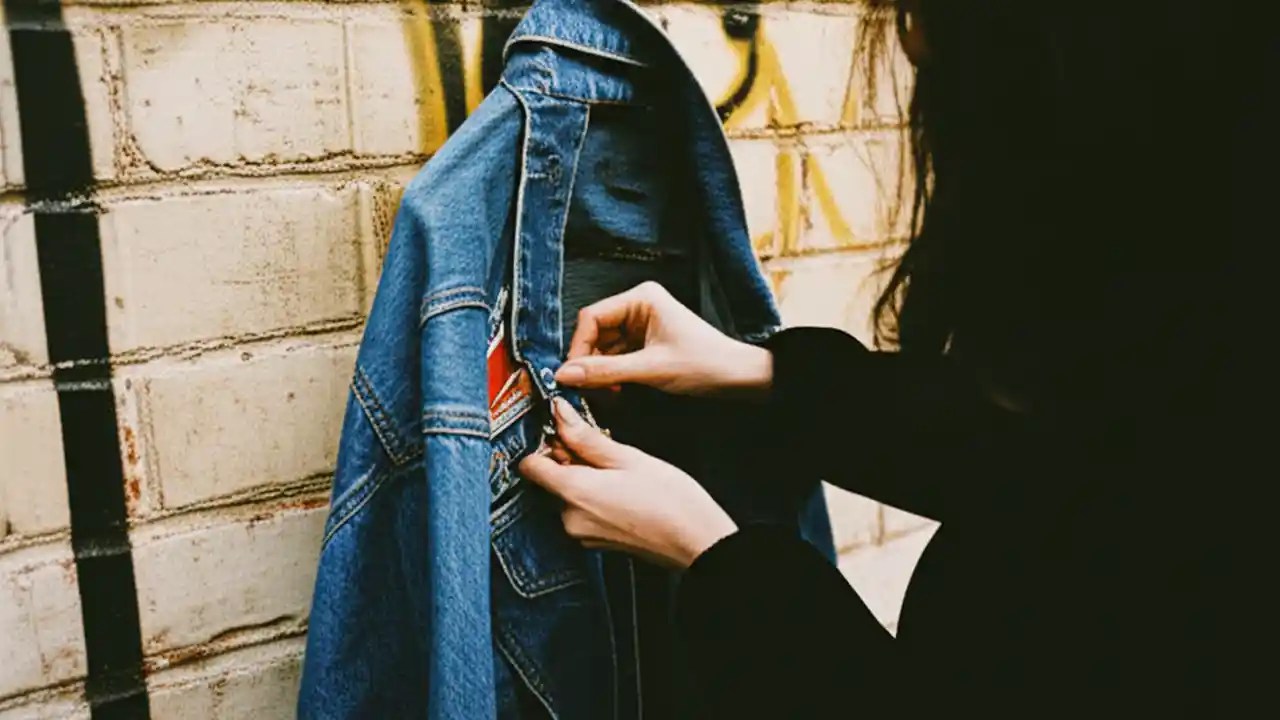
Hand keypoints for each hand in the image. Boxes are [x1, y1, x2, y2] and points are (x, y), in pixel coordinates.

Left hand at [518, 397, 737, 568]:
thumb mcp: (627, 457)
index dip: (543, 445)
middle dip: (569, 460)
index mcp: (574, 492)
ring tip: (618, 471)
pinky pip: (581, 512)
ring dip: (583, 479)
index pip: (530, 467)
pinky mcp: (594, 543)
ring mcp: (581, 534)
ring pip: (567, 495)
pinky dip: (593, 497)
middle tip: (602, 448)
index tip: (562, 432)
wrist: (697, 542)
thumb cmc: (670, 499)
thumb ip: (586, 436)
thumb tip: (559, 412)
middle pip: (550, 480)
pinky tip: (621, 490)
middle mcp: (569, 518)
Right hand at [555, 281, 772, 397]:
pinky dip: (611, 374)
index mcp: (641, 298)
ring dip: (599, 371)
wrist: (739, 378)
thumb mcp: (651, 369)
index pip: (592, 317)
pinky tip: (615, 390)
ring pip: (603, 348)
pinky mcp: (645, 343)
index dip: (578, 347)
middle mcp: (638, 306)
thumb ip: (605, 372)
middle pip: (595, 333)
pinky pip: (616, 357)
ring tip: (604, 393)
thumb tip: (565, 374)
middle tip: (585, 389)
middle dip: (588, 362)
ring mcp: (641, 325)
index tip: (571, 374)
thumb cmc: (705, 364)